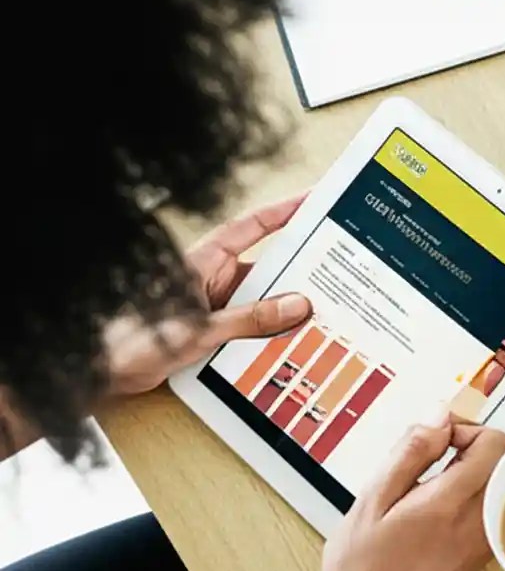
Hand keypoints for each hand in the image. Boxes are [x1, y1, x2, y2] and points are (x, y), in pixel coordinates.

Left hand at [105, 195, 312, 394]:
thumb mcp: (201, 329)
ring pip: (263, 295)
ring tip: (322, 309)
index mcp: (205, 261)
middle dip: (299, 266)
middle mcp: (212, 276)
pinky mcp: (213, 325)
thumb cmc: (135, 340)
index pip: (252, 226)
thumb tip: (297, 306)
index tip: (314, 199)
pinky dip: (272, 327)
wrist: (104, 370)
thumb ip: (251, 318)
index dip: (284, 210)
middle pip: (266, 264)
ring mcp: (214, 300)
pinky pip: (253, 320)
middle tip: (336, 264)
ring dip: (286, 305)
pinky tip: (293, 337)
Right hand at [318, 418, 504, 570]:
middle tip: (438, 454)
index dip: (466, 428)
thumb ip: (409, 453)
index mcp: (448, 504)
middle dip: (476, 444)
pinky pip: (497, 507)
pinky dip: (478, 494)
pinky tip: (444, 504)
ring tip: (437, 480)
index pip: (496, 442)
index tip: (437, 437)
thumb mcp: (370, 502)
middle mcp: (476, 522)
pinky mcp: (482, 555)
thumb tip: (438, 417)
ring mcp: (484, 540)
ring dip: (478, 469)